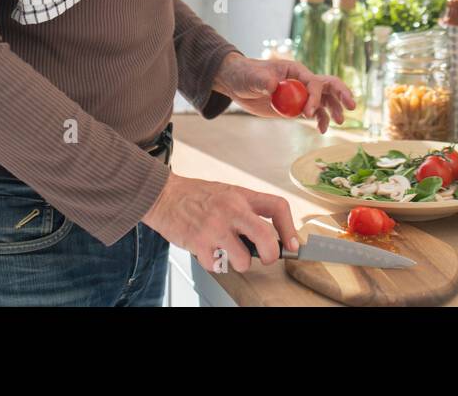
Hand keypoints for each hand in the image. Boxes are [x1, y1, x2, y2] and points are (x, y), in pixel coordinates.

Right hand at [142, 173, 299, 272]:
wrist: (164, 195)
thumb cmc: (197, 196)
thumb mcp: (229, 193)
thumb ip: (248, 210)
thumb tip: (271, 236)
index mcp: (242, 196)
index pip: (277, 207)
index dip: (290, 229)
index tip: (293, 245)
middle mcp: (231, 210)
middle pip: (266, 237)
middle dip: (272, 255)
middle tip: (267, 258)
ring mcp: (215, 228)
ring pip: (243, 260)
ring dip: (239, 262)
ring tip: (229, 252)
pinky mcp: (199, 244)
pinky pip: (218, 266)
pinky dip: (215, 263)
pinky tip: (209, 250)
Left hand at [213, 52, 355, 131]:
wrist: (238, 83)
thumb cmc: (246, 74)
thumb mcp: (252, 77)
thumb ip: (263, 81)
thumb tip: (273, 86)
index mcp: (296, 70)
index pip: (314, 82)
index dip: (314, 98)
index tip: (307, 114)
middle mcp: (303, 81)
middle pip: (328, 86)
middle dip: (341, 95)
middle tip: (351, 106)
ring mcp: (300, 94)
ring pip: (324, 101)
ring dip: (334, 110)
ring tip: (340, 122)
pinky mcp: (295, 106)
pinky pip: (314, 112)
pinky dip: (321, 120)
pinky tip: (323, 130)